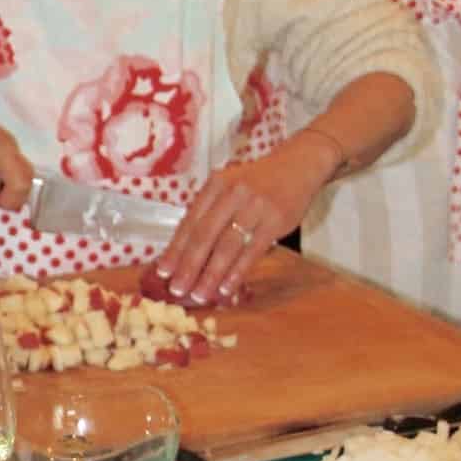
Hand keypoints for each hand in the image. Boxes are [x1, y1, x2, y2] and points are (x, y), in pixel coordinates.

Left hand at [153, 133, 340, 306]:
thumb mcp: (229, 188)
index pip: (189, 222)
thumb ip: (209, 213)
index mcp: (215, 184)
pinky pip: (251, 251)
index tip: (163, 271)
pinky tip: (226, 287)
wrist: (297, 166)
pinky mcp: (275, 220)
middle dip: (188, 266)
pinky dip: (237, 272)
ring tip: (200, 294)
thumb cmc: (257, 183)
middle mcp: (232, 193)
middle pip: (204, 235)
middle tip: (177, 288)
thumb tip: (184, 252)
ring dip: (211, 274)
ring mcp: (255, 206)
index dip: (175, 249)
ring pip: (227, 246)